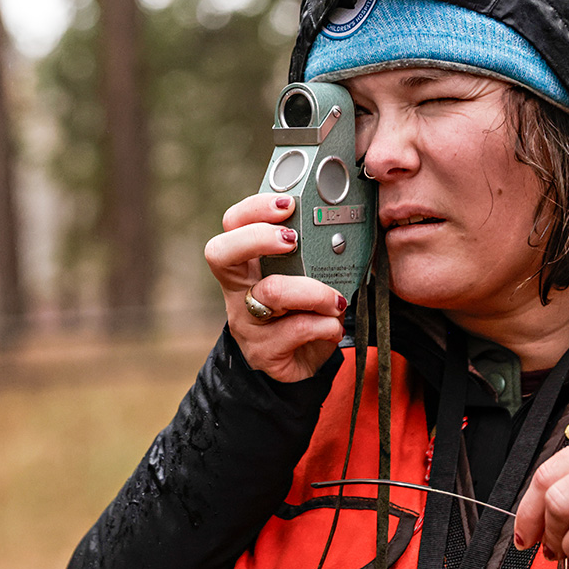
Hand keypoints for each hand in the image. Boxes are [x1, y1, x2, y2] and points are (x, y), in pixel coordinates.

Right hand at [205, 193, 349, 382]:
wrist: (301, 364)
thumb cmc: (305, 312)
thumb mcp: (306, 279)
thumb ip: (314, 255)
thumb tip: (347, 229)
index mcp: (247, 264)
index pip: (231, 225)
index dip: (253, 210)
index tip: (287, 205)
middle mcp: (237, 291)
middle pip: (221, 252)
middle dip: (258, 238)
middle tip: (292, 240)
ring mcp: (246, 323)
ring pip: (272, 292)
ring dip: (314, 291)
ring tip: (336, 300)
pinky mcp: (263, 353)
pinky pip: (297, 329)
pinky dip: (326, 325)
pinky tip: (333, 327)